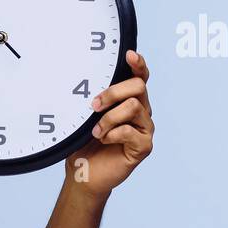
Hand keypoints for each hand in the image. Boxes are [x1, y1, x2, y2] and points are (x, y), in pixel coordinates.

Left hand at [64, 49, 154, 197]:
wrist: (82, 173)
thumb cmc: (82, 143)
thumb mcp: (83, 116)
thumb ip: (91, 99)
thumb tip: (82, 81)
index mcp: (128, 99)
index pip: (139, 76)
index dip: (138, 64)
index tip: (128, 55)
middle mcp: (141, 110)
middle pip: (138, 87)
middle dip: (113, 92)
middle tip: (93, 105)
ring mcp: (144, 128)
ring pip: (134, 107)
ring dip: (109, 118)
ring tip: (95, 131)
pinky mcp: (143, 146)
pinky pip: (130, 131)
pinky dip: (112, 134)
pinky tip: (103, 140)